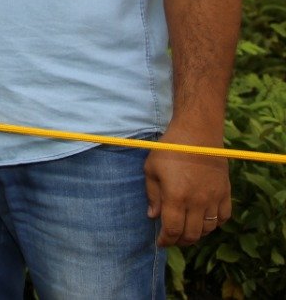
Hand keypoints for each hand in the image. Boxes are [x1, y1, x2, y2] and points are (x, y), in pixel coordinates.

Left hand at [145, 127, 231, 246]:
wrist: (197, 133)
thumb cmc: (170, 149)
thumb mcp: (151, 169)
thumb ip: (152, 196)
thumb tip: (153, 217)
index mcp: (176, 197)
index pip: (172, 230)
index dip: (165, 241)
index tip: (160, 243)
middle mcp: (197, 201)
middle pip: (191, 234)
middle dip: (179, 241)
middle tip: (171, 239)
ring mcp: (214, 198)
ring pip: (208, 229)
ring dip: (196, 234)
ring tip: (186, 230)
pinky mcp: (226, 192)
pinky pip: (224, 217)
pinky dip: (214, 224)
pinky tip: (204, 220)